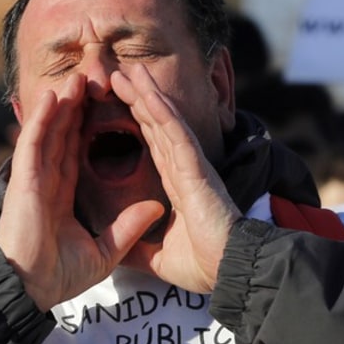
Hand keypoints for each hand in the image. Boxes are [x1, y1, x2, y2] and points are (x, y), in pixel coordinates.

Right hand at [0, 74, 164, 310]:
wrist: (30, 290)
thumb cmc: (58, 276)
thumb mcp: (104, 251)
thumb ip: (127, 227)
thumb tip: (156, 207)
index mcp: (61, 195)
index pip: (76, 153)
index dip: (88, 129)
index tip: (105, 107)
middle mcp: (46, 182)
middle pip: (62, 136)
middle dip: (76, 108)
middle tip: (92, 82)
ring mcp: (33, 179)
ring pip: (48, 132)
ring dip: (61, 105)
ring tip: (76, 79)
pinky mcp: (24, 181)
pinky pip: (32, 143)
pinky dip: (41, 119)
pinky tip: (53, 97)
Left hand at [111, 65, 242, 292]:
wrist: (229, 272)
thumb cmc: (204, 265)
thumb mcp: (157, 256)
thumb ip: (137, 245)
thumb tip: (114, 250)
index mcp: (178, 186)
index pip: (155, 145)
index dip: (139, 121)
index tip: (120, 102)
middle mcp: (186, 170)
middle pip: (159, 125)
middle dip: (140, 99)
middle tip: (119, 76)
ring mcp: (193, 167)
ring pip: (167, 122)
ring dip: (148, 94)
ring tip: (129, 71)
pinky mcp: (198, 171)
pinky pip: (177, 134)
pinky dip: (162, 112)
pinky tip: (147, 92)